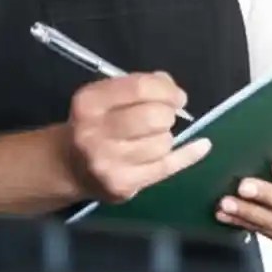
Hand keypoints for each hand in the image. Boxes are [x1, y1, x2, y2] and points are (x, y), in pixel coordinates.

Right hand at [65, 72, 211, 202]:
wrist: (70, 166)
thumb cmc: (96, 124)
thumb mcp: (106, 97)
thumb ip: (138, 86)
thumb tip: (172, 90)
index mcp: (89, 103)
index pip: (139, 88)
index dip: (166, 89)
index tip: (177, 97)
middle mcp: (94, 132)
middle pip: (152, 117)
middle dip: (168, 114)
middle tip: (165, 117)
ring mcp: (107, 162)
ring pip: (161, 144)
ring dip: (166, 137)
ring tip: (152, 138)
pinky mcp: (122, 185)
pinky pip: (167, 167)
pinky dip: (188, 155)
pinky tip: (201, 145)